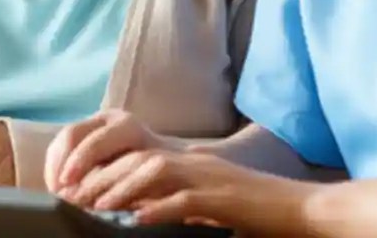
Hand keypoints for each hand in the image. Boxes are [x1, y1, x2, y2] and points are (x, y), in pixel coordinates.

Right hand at [45, 109, 172, 192]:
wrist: (166, 159)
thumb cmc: (158, 174)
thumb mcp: (142, 178)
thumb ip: (115, 183)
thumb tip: (82, 197)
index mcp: (127, 127)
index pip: (94, 142)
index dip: (77, 165)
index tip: (67, 187)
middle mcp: (109, 118)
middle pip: (72, 134)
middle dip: (59, 164)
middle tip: (56, 190)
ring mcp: (95, 121)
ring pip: (63, 138)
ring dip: (55, 165)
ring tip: (54, 189)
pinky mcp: (85, 130)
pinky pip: (62, 144)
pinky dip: (56, 164)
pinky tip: (55, 183)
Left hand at [64, 148, 313, 233]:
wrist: (300, 210)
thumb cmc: (256, 212)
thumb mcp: (208, 205)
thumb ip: (178, 202)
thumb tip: (141, 214)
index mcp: (190, 163)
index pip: (139, 156)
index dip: (106, 170)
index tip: (80, 190)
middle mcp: (196, 163)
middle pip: (138, 159)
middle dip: (103, 177)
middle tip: (76, 197)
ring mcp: (209, 178)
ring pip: (154, 171)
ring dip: (122, 188)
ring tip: (97, 206)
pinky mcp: (223, 198)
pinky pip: (185, 199)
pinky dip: (159, 209)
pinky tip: (139, 221)